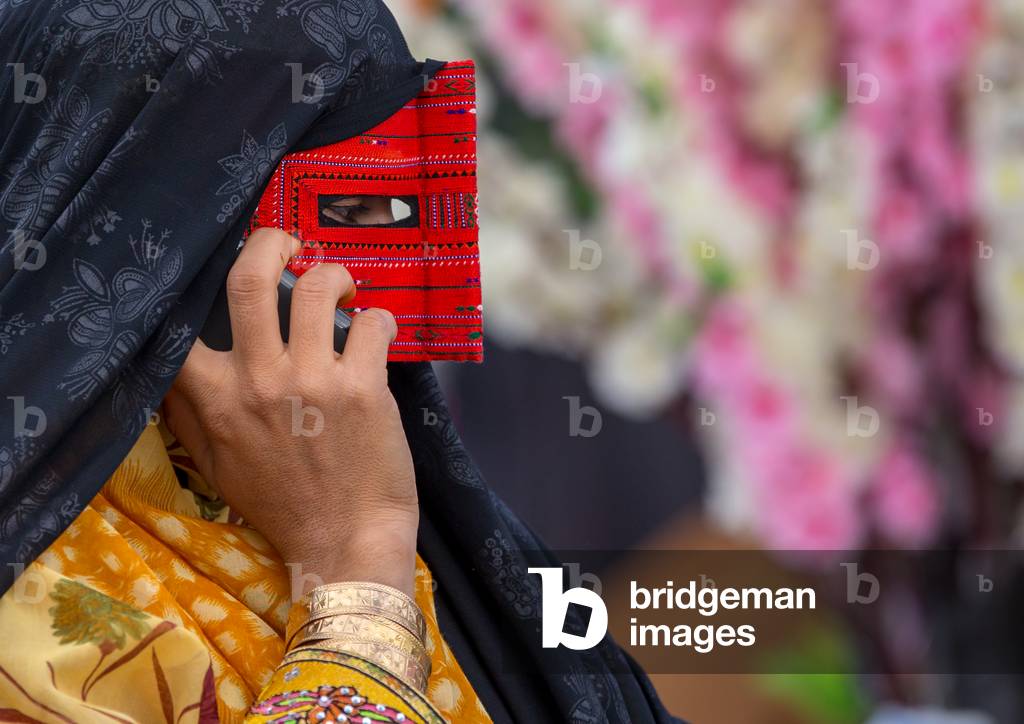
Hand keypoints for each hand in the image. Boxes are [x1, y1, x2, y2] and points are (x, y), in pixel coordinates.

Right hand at [163, 228, 417, 595]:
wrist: (343, 544)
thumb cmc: (281, 506)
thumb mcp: (217, 465)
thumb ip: (191, 414)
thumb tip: (168, 369)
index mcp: (218, 399)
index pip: (181, 326)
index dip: (190, 284)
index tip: (213, 263)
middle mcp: (261, 381)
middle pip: (250, 279)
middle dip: (270, 242)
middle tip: (288, 242)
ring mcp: (314, 381)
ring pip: (317, 288)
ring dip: (332, 274)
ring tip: (341, 287)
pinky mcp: (364, 389)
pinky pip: (372, 324)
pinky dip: (379, 317)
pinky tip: (376, 328)